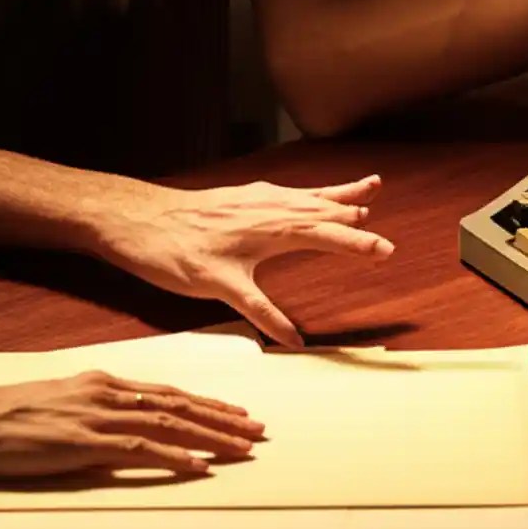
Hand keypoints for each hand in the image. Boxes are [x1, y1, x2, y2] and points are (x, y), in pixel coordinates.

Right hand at [0, 371, 264, 477]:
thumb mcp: (55, 405)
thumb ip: (92, 412)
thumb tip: (123, 427)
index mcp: (100, 382)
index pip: (167, 392)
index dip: (207, 404)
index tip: (237, 413)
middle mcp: (104, 393)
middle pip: (179, 404)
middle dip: (223, 418)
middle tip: (258, 430)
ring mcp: (95, 416)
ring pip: (169, 424)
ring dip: (212, 437)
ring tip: (244, 448)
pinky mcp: (81, 442)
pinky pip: (140, 449)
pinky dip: (175, 457)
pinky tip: (200, 466)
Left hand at [91, 174, 393, 346]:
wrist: (138, 218)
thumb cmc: (176, 253)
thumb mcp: (222, 289)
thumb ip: (262, 313)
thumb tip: (295, 342)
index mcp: (275, 228)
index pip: (331, 236)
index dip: (361, 245)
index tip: (389, 251)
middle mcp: (273, 206)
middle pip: (328, 211)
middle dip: (359, 220)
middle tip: (388, 229)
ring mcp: (259, 197)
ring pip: (311, 194)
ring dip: (341, 195)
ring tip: (370, 186)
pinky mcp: (244, 195)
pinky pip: (291, 190)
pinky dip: (312, 191)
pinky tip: (309, 194)